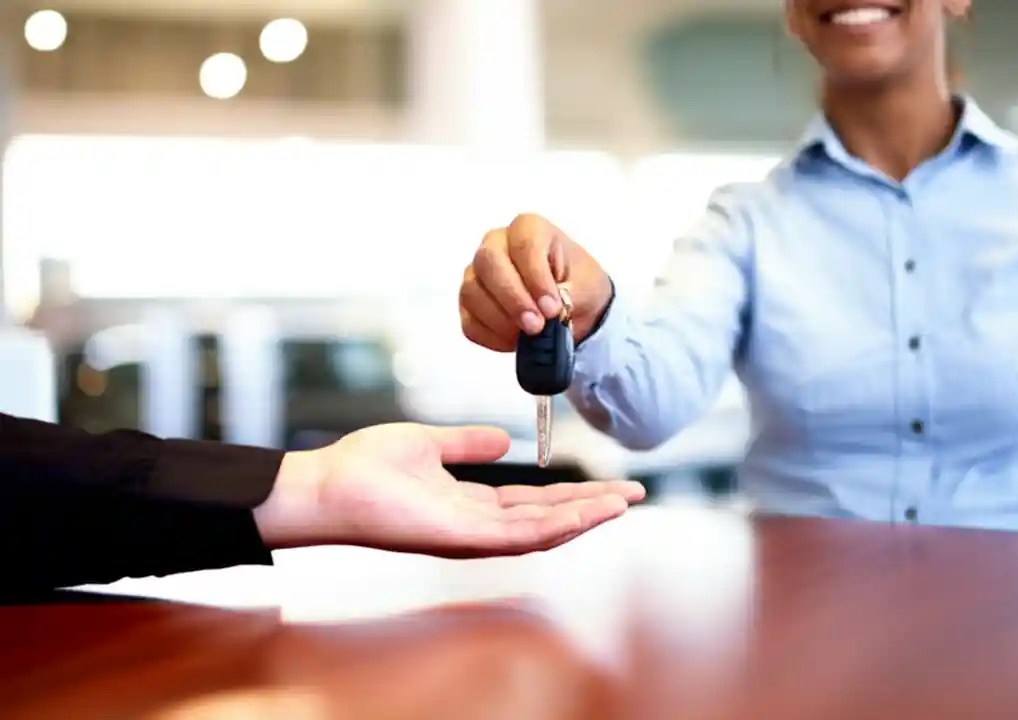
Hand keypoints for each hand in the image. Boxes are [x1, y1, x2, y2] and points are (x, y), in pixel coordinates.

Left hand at [252, 423, 644, 556]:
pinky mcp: (463, 539)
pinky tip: (586, 513)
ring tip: (624, 501)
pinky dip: (558, 525)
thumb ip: (467, 443)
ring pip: (544, 531)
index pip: (534, 503)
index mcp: (470, 504)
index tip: (608, 482)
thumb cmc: (362, 468)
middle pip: (549, 519)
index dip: (574, 494)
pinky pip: (521, 535)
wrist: (324, 485)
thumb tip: (504, 440)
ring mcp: (472, 537)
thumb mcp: (428, 443)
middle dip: (593, 507)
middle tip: (635, 493)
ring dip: (587, 517)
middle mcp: (477, 527)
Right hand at [460, 213, 612, 350]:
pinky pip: (470, 321)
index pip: (523, 245)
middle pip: (489, 262)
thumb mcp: (587, 287)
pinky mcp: (471, 304)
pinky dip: (491, 336)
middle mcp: (497, 244)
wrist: (575, 307)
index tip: (552, 307)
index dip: (536, 278)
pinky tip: (515, 341)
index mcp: (528, 228)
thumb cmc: (579, 286)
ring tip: (529, 334)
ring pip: (473, 292)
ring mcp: (478, 273)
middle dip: (513, 298)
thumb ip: (569, 296)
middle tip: (536, 325)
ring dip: (501, 320)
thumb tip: (546, 311)